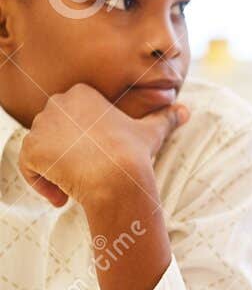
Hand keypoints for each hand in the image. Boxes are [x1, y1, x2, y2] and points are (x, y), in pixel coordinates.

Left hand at [20, 85, 187, 207]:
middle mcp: (57, 104)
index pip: (71, 118)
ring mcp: (42, 126)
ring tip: (73, 189)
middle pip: (53, 132)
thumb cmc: (134, 153)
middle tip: (85, 175)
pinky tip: (61, 196)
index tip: (96, 161)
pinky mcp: (32, 149)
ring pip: (39, 150)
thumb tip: (185, 111)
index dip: (81, 142)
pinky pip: (28, 166)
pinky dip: (40, 183)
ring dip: (53, 171)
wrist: (117, 177)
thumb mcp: (151, 133)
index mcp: (82, 93)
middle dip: (65, 155)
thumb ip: (164, 119)